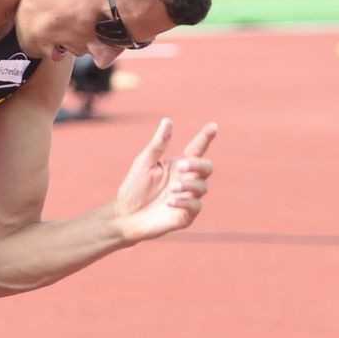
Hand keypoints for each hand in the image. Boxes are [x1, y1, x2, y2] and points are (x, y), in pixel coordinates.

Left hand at [113, 118, 216, 243]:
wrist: (125, 216)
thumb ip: (158, 144)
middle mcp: (187, 179)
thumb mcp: (143, 163)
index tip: (213, 126)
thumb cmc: (134, 188)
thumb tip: (167, 120)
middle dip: (197, 164)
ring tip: (172, 188)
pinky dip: (184, 202)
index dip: (205, 137)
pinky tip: (170, 201)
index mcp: (179, 165)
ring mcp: (188, 197)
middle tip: (181, 165)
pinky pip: (195, 206)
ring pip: (203, 187)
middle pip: (207, 167)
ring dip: (189, 185)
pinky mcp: (186, 215)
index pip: (197, 148)